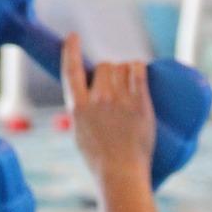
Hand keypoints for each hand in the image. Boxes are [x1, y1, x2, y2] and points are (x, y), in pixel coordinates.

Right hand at [62, 35, 154, 182]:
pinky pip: (139, 72)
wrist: (121, 174)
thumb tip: (89, 97)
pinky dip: (138, 69)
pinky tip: (139, 72)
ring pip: (122, 67)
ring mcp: (120, 101)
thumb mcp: (80, 134)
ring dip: (125, 71)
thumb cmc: (100, 160)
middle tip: (115, 87)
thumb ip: (83, 112)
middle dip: (109, 71)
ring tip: (128, 86)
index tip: (73, 37)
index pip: (70, 70)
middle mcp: (97, 100)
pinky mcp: (140, 104)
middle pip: (104, 66)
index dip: (70, 50)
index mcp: (78, 108)